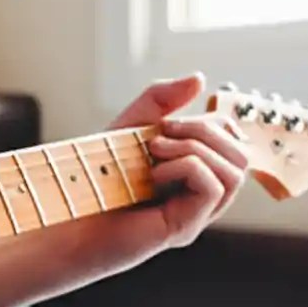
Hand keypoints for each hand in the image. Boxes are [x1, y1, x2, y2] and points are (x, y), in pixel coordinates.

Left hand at [102, 72, 249, 256]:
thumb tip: (200, 78)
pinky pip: (213, 187)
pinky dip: (185, 167)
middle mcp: (202, 198)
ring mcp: (196, 216)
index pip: (233, 141)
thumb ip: (162, 100)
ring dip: (196, 148)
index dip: (211, 123)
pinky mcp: (184, 228)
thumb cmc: (95, 175)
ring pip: (235, 172)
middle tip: (160, 135)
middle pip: (241, 155)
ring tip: (155, 152)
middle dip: (204, 132)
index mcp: (196, 174)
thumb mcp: (131, 126)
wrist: (67, 214)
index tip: (167, 123)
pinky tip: (152, 175)